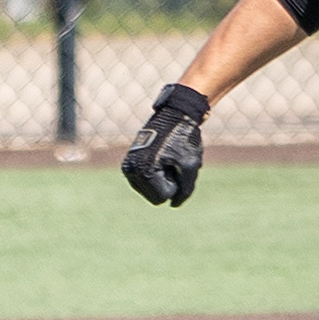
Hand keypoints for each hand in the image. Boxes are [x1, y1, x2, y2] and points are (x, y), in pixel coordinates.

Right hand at [121, 83, 208, 205]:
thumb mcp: (191, 166)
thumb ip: (185, 190)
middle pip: (154, 197)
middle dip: (166, 183)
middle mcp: (130, 169)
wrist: (175, 115)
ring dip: (161, 179)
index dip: (174, 184)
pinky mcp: (129, 163)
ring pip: (149, 191)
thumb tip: (173, 204)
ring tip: (165, 159)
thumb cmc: (184, 139)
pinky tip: (160, 159)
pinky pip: (145, 183)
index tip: (175, 165)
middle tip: (171, 162)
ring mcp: (127, 166)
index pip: (162, 198)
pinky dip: (155, 175)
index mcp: (144, 170)